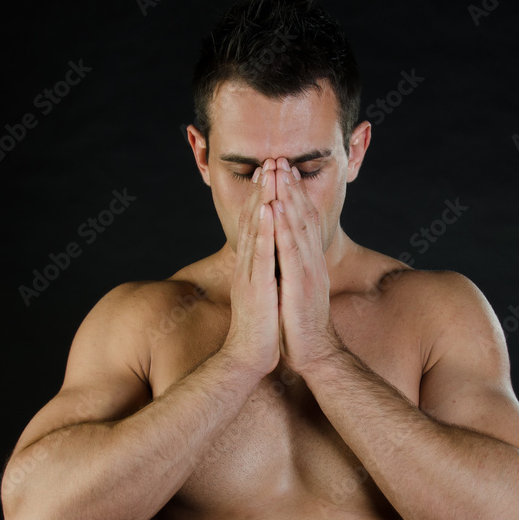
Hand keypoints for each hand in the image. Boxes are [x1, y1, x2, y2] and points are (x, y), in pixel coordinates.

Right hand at [220, 160, 279, 377]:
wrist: (248, 358)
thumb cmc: (261, 328)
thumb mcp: (264, 293)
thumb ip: (264, 273)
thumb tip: (271, 258)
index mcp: (251, 266)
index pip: (256, 226)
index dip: (261, 198)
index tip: (268, 173)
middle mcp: (247, 266)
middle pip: (254, 222)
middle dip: (261, 190)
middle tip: (268, 161)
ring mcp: (249, 275)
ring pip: (256, 231)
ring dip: (262, 201)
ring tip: (268, 174)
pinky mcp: (256, 288)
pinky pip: (262, 255)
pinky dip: (265, 230)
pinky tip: (269, 210)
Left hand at [271, 157, 341, 373]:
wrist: (314, 352)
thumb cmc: (300, 324)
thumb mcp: (296, 289)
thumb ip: (293, 269)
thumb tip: (283, 253)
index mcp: (308, 262)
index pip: (302, 221)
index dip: (293, 194)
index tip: (284, 171)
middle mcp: (311, 261)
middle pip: (302, 217)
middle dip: (290, 187)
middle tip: (281, 159)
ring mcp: (308, 272)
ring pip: (298, 228)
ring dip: (288, 199)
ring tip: (279, 174)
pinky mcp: (300, 285)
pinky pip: (291, 251)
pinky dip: (284, 228)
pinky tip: (277, 209)